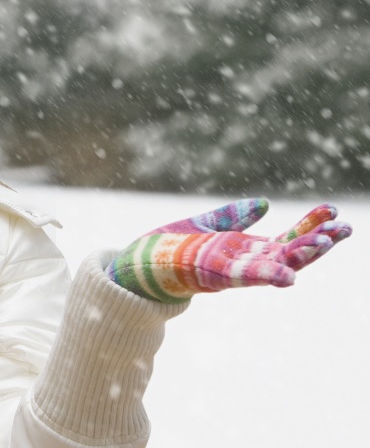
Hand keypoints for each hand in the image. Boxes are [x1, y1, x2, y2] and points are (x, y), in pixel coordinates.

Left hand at [107, 198, 351, 303]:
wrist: (135, 266)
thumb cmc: (168, 248)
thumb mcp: (204, 224)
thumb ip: (234, 216)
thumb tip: (265, 203)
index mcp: (243, 252)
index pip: (286, 241)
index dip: (310, 228)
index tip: (334, 213)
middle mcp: (242, 264)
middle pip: (289, 255)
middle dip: (318, 244)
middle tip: (348, 228)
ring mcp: (229, 272)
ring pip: (273, 267)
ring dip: (300, 258)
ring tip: (328, 243)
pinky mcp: (211, 276)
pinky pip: (242, 278)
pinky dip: (265, 278)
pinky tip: (288, 278)